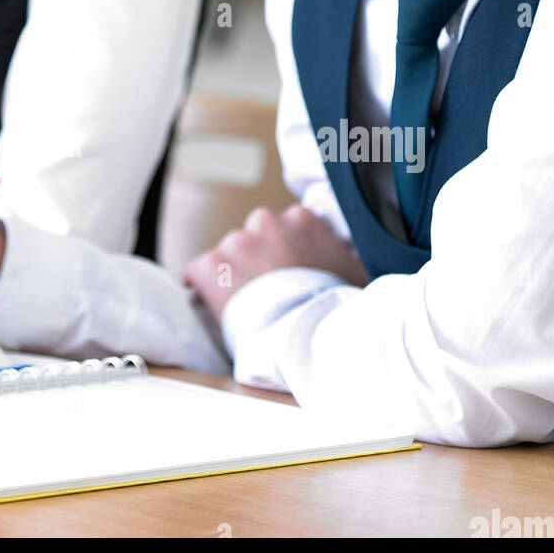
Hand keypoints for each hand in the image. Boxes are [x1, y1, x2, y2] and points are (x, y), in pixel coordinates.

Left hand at [183, 204, 368, 325]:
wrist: (305, 334)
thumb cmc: (335, 308)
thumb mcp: (354, 272)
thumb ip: (342, 253)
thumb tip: (346, 253)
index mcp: (301, 218)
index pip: (286, 226)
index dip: (285, 252)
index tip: (288, 273)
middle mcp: (266, 221)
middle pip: (254, 237)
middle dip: (257, 260)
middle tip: (268, 292)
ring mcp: (236, 242)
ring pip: (227, 255)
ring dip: (234, 274)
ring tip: (249, 305)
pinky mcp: (210, 265)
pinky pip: (198, 272)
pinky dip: (204, 287)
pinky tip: (218, 306)